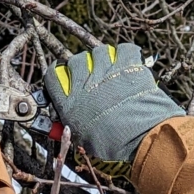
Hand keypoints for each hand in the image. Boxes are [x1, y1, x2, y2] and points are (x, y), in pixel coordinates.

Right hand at [42, 43, 183, 164]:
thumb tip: (66, 122)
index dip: (58, 73)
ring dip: (104, 58)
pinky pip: (124, 49)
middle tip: (92, 74)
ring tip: (112, 68)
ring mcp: (106, 71)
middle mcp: (84, 82)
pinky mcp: (127, 66)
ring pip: (100, 51)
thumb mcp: (83, 139)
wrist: (141, 136)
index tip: (65, 75)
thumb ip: (72, 124)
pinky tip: (129, 62)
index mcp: (69, 101)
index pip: (53, 76)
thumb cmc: (113, 143)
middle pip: (76, 60)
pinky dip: (127, 53)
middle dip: (83, 64)